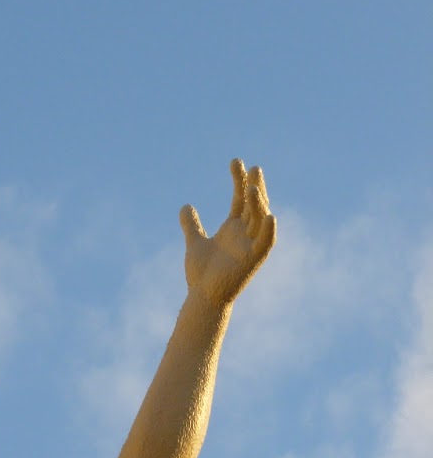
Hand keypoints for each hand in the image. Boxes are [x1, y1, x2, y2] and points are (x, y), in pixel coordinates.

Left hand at [180, 160, 275, 308]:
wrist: (202, 297)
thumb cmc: (202, 274)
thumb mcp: (195, 243)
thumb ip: (192, 225)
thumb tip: (185, 206)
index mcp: (234, 229)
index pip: (240, 199)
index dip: (239, 180)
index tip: (236, 161)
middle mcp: (245, 234)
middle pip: (254, 205)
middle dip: (254, 186)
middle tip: (253, 167)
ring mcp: (251, 246)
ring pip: (260, 220)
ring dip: (259, 204)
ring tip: (252, 187)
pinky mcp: (254, 260)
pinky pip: (266, 243)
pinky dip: (269, 230)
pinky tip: (271, 216)